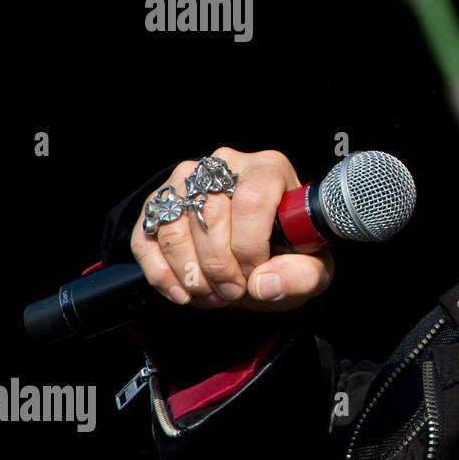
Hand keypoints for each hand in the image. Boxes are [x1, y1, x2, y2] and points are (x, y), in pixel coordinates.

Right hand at [129, 147, 334, 312]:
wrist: (256, 262)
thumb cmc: (287, 257)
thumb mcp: (312, 271)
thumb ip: (302, 276)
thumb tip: (264, 282)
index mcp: (270, 170)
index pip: (252, 200)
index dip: (250, 246)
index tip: (254, 274)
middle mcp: (225, 165)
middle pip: (210, 214)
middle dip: (219, 266)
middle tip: (234, 291)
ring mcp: (186, 180)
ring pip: (174, 228)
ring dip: (190, 272)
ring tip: (213, 294)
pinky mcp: (158, 204)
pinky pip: (146, 239)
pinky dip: (162, 275)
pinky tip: (185, 293)